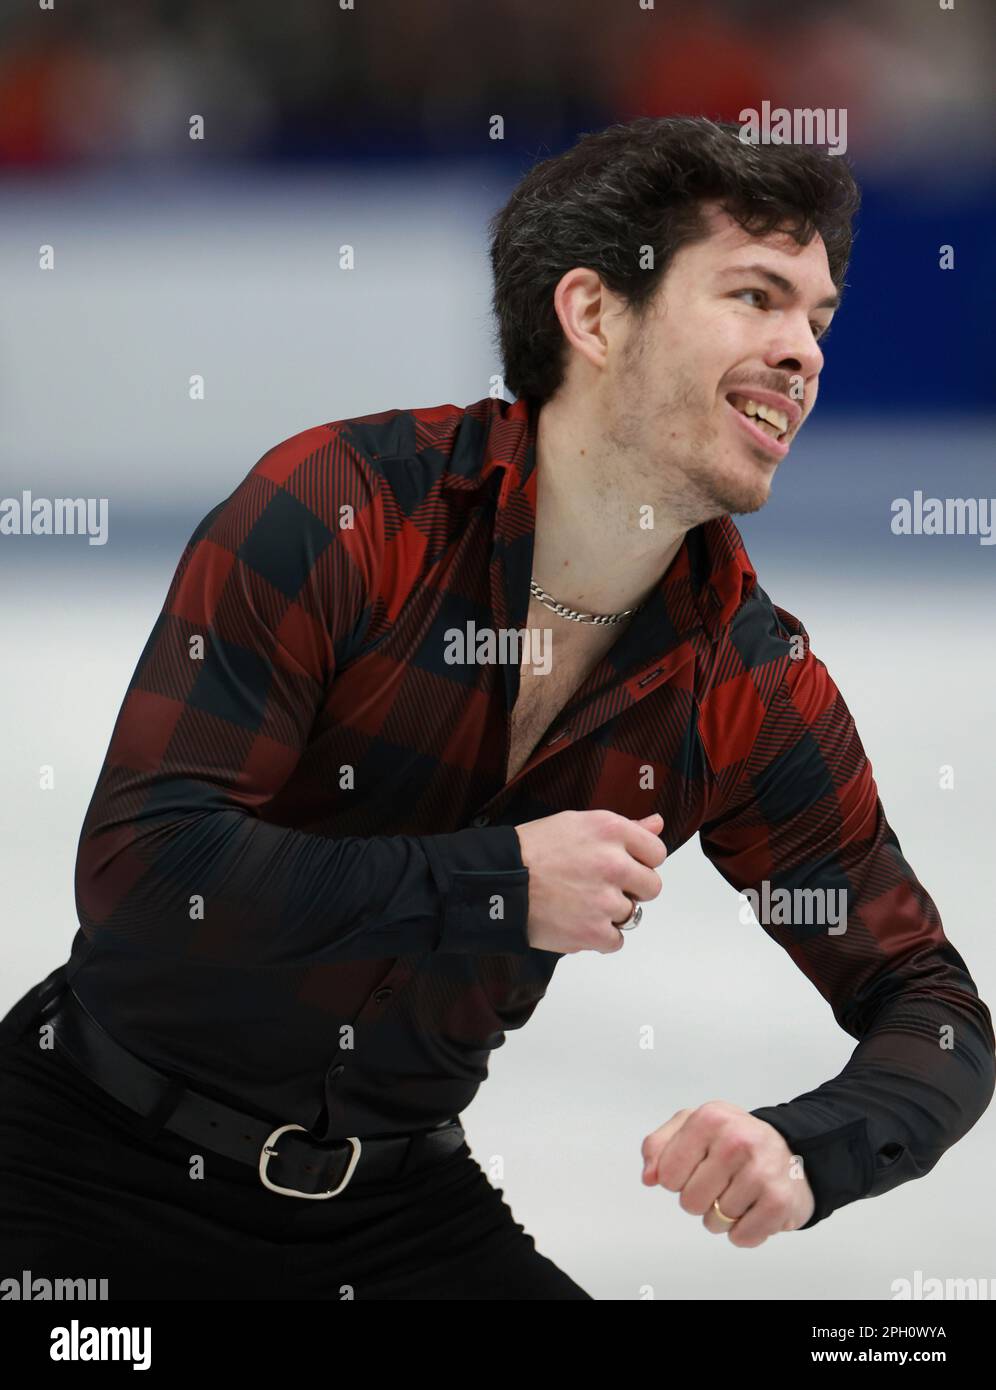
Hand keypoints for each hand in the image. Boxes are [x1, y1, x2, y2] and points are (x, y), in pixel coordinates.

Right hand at [514, 809, 665, 953]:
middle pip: (652, 887)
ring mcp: (605, 901)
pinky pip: (617, 941)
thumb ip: (626, 827)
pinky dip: (599, 937)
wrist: (496, 881)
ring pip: (632, 914)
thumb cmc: (533, 850)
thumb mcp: (578, 823)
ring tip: (580, 903)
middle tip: (601, 887)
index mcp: (611, 830)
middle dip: (632, 889)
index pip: (657, 852)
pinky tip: (578, 921)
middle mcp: (613, 863)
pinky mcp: (593, 932)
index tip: (625, 866)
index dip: (641, 862)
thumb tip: (657, 824)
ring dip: (611, 913)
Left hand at [640, 1100, 815, 1245]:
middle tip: (720, 1183)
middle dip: (700, 1200)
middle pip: (689, 1202)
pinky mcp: (778, 1201)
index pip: (667, 1175)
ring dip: (723, 1217)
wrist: (793, 1151)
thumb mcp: (692, 1127)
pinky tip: (754, 1209)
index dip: (677, 1179)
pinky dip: (743, 1232)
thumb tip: (649, 1177)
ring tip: (740, 1193)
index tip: (697, 1168)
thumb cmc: (734, 1141)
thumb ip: (659, 1146)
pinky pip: (740, 1237)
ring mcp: (760, 1170)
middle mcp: (736, 1140)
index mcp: (709, 1118)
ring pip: (714, 1222)